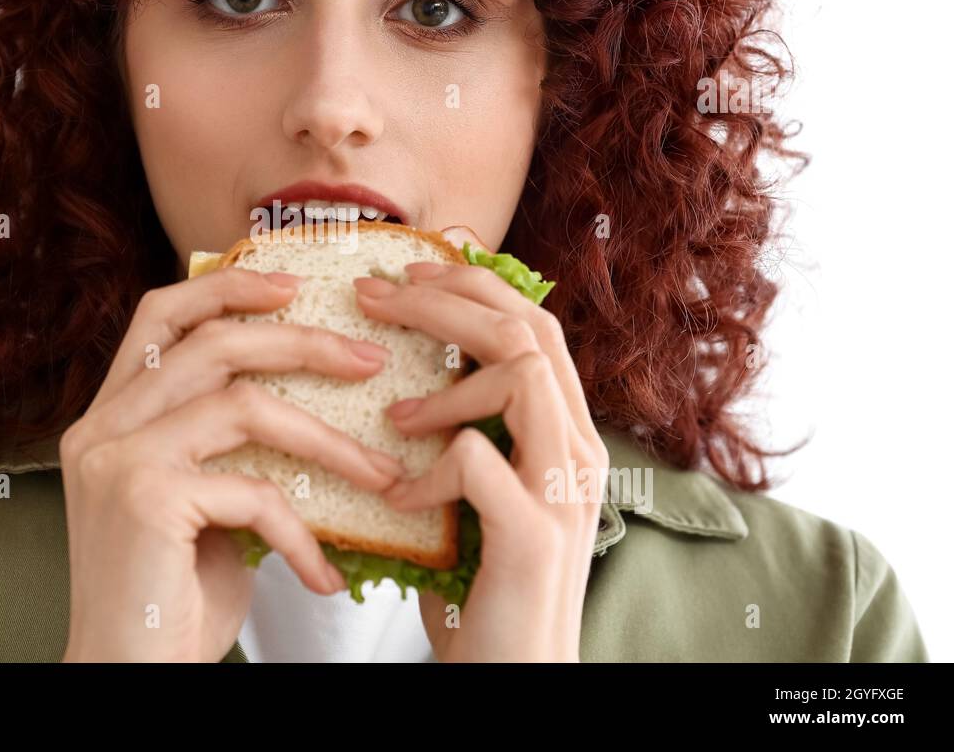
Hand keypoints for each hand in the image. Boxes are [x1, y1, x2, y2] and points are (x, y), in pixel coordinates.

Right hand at [58, 267, 405, 661]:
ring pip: (244, 405)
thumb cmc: (170, 598)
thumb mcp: (200, 504)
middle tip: (368, 361)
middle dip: (302, 342)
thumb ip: (227, 447)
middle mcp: (102, 428)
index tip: (293, 286)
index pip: (161, 316)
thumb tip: (310, 404)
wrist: (126, 676)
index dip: (227, 287)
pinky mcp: (146, 500)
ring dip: (328, 441)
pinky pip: (253, 491)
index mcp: (110, 417)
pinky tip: (322, 574)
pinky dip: (301, 534)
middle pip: (212, 343)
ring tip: (381, 473)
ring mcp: (118, 460)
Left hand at [352, 228, 607, 661]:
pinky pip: (476, 459)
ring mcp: (562, 491)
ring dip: (443, 385)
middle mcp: (577, 453)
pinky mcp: (532, 534)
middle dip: (448, 300)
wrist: (514, 678)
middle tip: (379, 294)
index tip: (407, 278)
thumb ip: (466, 442)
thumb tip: (404, 391)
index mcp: (563, 436)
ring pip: (521, 374)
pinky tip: (398, 499)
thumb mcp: (478, 499)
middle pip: (529, 331)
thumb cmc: (485, 593)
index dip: (471, 289)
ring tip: (393, 417)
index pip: (534, 327)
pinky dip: (426, 470)